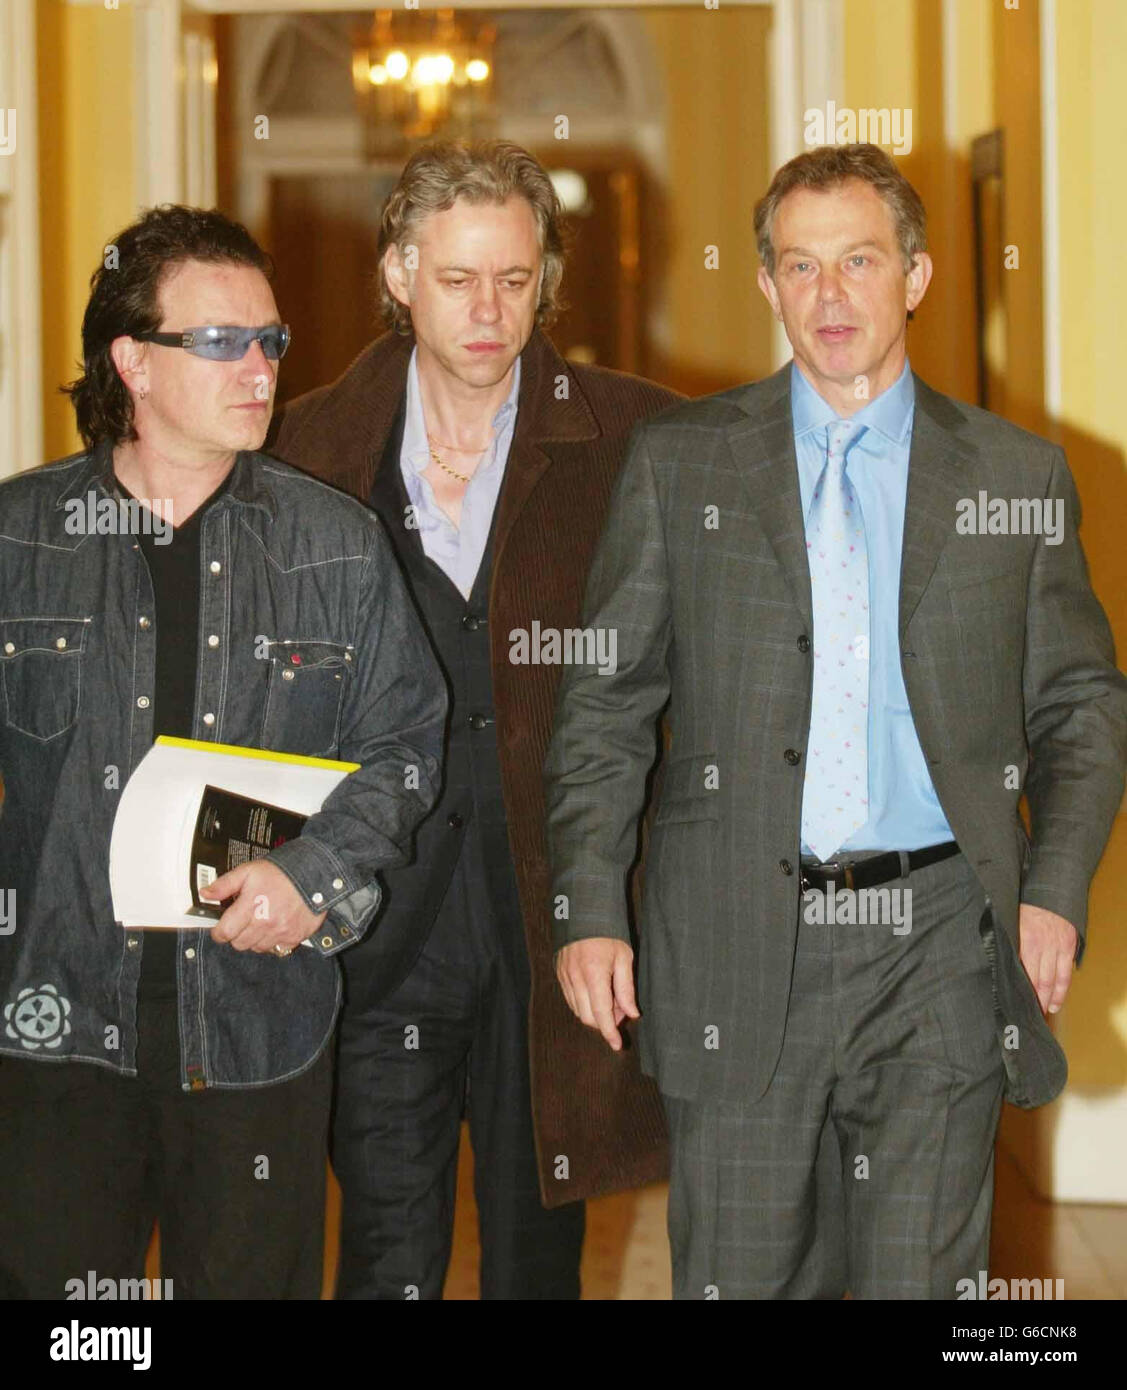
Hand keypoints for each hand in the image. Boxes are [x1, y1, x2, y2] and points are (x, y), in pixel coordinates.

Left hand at [202, 860, 326, 953]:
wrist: (313, 874)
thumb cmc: (280, 872)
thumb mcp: (248, 871)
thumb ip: (224, 884)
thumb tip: (205, 893)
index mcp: (250, 906)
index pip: (224, 933)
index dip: (219, 932)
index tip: (222, 928)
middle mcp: (265, 922)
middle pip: (239, 944)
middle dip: (237, 934)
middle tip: (245, 921)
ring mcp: (281, 932)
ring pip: (257, 948)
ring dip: (255, 939)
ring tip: (261, 922)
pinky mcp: (294, 937)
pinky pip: (277, 949)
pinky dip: (274, 942)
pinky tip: (276, 927)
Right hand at [555, 937, 639, 1050]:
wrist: (583, 911)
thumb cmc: (608, 932)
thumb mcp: (624, 957)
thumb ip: (626, 988)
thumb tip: (631, 1014)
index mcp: (594, 974)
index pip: (601, 1014)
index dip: (609, 1033)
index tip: (617, 1045)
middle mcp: (575, 978)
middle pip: (588, 1017)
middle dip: (605, 1022)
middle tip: (621, 1010)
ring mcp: (564, 976)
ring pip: (577, 1010)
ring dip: (594, 1014)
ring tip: (610, 998)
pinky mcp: (559, 973)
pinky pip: (570, 999)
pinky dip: (583, 1004)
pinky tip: (596, 993)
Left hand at [1017, 902, 1078, 1015]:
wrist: (1050, 893)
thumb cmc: (1025, 908)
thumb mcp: (1010, 923)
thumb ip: (1006, 943)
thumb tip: (996, 961)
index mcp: (1022, 941)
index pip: (1020, 972)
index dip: (1017, 990)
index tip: (1011, 1003)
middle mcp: (1040, 947)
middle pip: (1036, 981)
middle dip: (1031, 1000)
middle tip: (1025, 1016)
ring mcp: (1056, 949)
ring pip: (1051, 981)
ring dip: (1045, 1000)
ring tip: (1040, 1014)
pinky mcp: (1067, 949)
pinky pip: (1065, 975)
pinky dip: (1060, 991)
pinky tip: (1055, 1003)